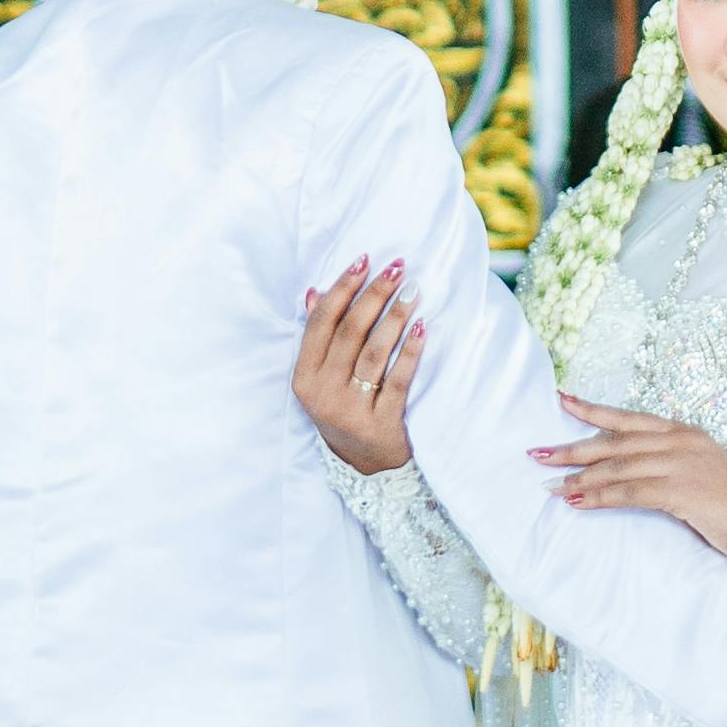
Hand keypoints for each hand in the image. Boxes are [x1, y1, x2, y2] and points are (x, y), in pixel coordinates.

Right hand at [294, 257, 421, 473]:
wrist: (367, 467)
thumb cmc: (345, 409)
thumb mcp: (322, 379)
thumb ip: (319, 338)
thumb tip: (315, 293)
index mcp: (304, 377)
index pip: (321, 322)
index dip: (342, 287)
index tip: (364, 260)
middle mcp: (322, 392)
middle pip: (349, 332)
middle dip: (373, 294)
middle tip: (396, 267)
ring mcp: (350, 410)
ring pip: (373, 353)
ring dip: (394, 317)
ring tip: (412, 290)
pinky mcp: (380, 423)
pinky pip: (397, 380)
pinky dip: (410, 352)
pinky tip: (421, 328)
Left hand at [534, 396, 726, 561]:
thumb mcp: (699, 470)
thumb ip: (667, 461)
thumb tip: (625, 467)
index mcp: (684, 432)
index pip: (628, 417)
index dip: (593, 410)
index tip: (562, 400)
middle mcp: (679, 441)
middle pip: (614, 441)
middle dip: (573, 448)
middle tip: (539, 454)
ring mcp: (680, 463)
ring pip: (617, 467)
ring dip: (580, 477)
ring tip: (552, 485)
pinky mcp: (679, 489)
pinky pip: (629, 492)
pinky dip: (600, 496)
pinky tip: (579, 500)